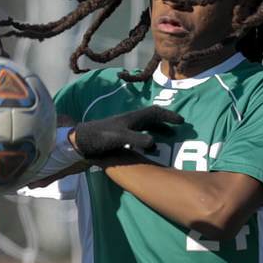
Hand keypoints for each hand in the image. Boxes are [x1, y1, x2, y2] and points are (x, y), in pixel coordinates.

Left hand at [70, 106, 185, 160]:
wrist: (81, 142)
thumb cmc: (99, 138)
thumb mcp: (119, 138)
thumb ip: (136, 139)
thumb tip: (154, 141)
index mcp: (132, 118)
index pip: (155, 112)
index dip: (169, 116)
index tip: (182, 121)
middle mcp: (129, 121)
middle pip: (152, 118)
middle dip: (166, 122)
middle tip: (178, 128)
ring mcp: (124, 128)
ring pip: (146, 126)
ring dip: (158, 130)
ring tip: (167, 139)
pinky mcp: (119, 136)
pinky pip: (139, 134)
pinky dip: (148, 139)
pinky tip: (148, 149)